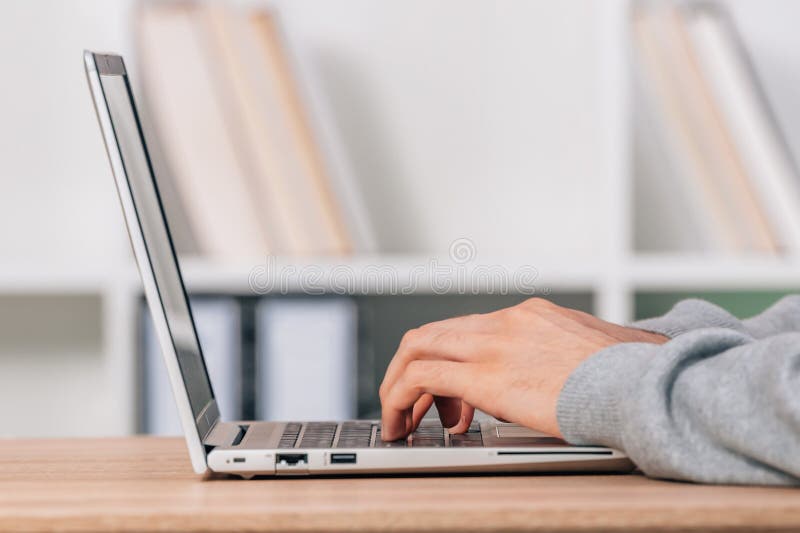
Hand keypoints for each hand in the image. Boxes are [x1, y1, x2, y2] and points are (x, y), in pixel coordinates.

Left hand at [379, 298, 667, 440]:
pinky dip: (401, 398)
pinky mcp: (486, 375)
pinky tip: (403, 424)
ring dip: (399, 384)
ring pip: (417, 348)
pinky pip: (421, 377)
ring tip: (400, 420)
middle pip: (434, 333)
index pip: (468, 330)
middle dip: (411, 370)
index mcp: (531, 316)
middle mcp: (507, 322)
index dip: (449, 361)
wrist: (646, 386)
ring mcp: (494, 344)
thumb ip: (574, 357)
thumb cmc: (635, 376)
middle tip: (413, 408)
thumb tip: (577, 373)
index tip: (452, 398)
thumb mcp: (602, 352)